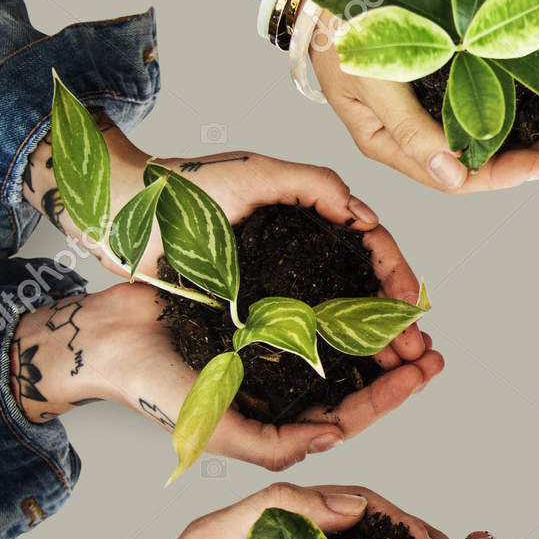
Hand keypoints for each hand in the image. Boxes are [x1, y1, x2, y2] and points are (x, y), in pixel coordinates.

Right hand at [9, 284, 441, 468]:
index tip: (425, 371)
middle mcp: (284, 384)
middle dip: (397, 364)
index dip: (392, 395)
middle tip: (431, 345)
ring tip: (411, 317)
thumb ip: (273, 443)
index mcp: (280, 417)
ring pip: (343, 342)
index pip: (350, 412)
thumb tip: (335, 436)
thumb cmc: (151, 388)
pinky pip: (315, 305)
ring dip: (379, 332)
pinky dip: (345, 298)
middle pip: (356, 378)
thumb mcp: (213, 428)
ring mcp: (274, 347)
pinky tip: (371, 285)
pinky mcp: (262, 310)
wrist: (107, 335)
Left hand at [27, 124, 431, 363]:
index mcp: (308, 213)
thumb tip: (364, 216)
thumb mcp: (256, 172)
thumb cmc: (182, 188)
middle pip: (363, 283)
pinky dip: (331, 345)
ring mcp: (278, 277)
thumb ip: (314, 184)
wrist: (122, 214)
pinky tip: (350, 366)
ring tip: (395, 364)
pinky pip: (301, 326)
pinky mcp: (251, 304)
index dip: (395, 271)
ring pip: (339, 309)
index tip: (407, 301)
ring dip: (371, 337)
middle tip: (416, 347)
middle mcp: (299, 247)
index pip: (370, 242)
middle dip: (394, 316)